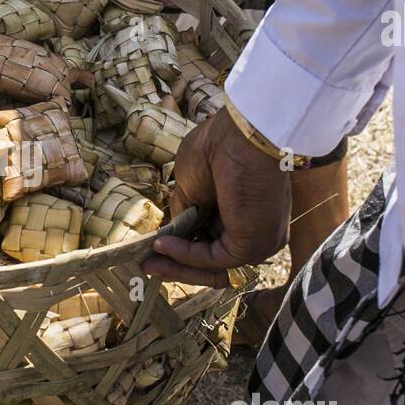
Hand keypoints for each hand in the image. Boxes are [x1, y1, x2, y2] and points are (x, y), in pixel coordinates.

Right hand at [144, 109, 289, 286]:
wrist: (241, 136)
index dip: (183, 251)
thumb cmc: (218, 150)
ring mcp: (256, 242)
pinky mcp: (252, 246)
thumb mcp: (190, 185)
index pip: (212, 243)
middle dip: (177, 266)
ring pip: (212, 267)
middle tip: (147, 265)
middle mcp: (255, 232)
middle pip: (212, 262)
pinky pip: (213, 260)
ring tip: (148, 263)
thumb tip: (172, 233)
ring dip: (177, 267)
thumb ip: (184, 212)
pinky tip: (162, 245)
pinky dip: (184, 256)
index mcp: (244, 214)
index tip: (153, 251)